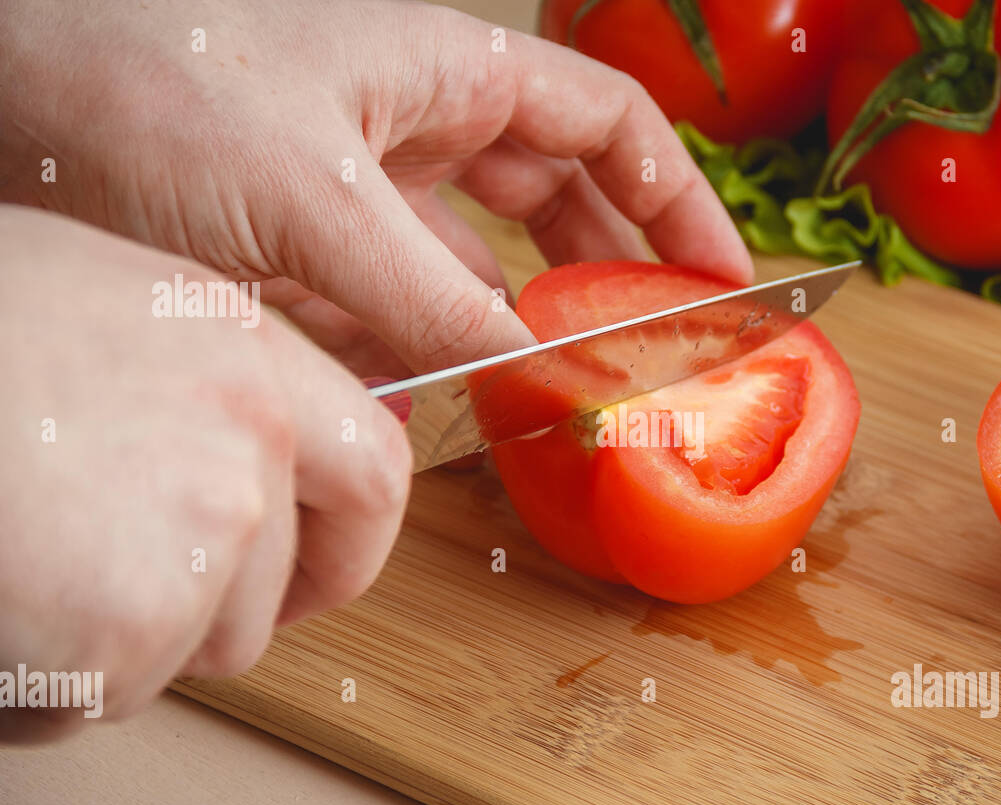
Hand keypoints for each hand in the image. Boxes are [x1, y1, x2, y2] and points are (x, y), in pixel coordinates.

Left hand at [0, 0, 752, 377]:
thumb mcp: (312, 200)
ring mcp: (350, 186)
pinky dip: (412, 354)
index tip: (723, 280)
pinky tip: (425, 398)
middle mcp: (407, 124)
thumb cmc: (137, 84)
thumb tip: (532, 370)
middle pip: (549, 200)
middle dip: (604, 276)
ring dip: (502, 333)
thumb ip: (434, 296)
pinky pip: (385, 305)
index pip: (602, 126)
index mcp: (440, 71)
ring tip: (546, 397)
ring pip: (465, 268)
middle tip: (651, 356)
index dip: (675, 199)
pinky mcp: (293, 244)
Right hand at [0, 207, 410, 740]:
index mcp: (244, 349)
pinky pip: (116, 693)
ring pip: (206, 644)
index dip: (346, 540)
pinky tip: (3, 612)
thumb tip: (258, 456)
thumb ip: (198, 379)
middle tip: (122, 591)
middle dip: (221, 609)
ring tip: (25, 566)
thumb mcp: (97, 305)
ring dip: (124, 641)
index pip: (373, 468)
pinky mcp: (128, 622)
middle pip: (287, 580)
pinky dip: (50, 686)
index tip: (309, 572)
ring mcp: (200, 528)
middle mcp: (247, 432)